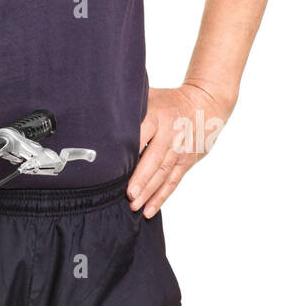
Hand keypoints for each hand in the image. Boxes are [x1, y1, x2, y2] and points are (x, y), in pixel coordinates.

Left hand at [126, 81, 232, 218]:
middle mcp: (171, 135)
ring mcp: (180, 151)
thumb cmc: (169, 101)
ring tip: (134, 205)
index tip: (118, 164)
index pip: (143, 133)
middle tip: (128, 193)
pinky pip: (172, 182)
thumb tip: (100, 110)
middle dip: (141, 178)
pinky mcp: (186, 162)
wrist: (205, 105)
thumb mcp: (150, 95)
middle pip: (155, 159)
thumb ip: (129, 104)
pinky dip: (161, 198)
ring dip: (149, 192)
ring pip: (163, 174)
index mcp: (158, 116)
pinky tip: (149, 210)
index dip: (132, 149)